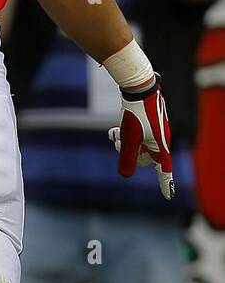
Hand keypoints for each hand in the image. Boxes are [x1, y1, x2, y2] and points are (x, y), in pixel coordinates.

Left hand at [109, 76, 173, 199]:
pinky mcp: (147, 122)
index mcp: (161, 146)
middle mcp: (161, 140)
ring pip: (137, 145)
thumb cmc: (137, 112)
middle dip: (129, 153)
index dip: (164, 184)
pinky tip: (114, 130)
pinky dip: (125, 134)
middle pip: (144, 158)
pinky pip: (136, 135)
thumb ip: (127, 157)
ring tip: (114, 133)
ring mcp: (154, 131)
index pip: (163, 170)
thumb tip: (125, 176)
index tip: (168, 196)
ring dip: (124, 142)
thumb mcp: (129, 137)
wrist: (139, 87)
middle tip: (117, 143)